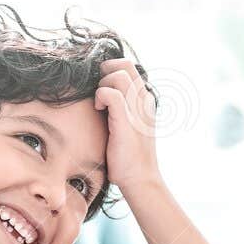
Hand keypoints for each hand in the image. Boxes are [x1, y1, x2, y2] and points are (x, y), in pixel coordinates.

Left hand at [93, 58, 160, 193]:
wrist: (139, 178)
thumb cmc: (127, 154)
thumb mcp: (128, 124)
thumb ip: (120, 106)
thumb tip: (101, 94)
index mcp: (145, 99)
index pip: (129, 67)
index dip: (110, 70)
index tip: (101, 87)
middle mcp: (144, 101)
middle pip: (125, 65)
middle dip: (105, 72)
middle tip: (98, 92)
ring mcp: (137, 110)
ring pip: (119, 75)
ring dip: (102, 85)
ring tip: (99, 104)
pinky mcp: (127, 121)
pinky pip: (111, 94)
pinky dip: (100, 97)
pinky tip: (98, 109)